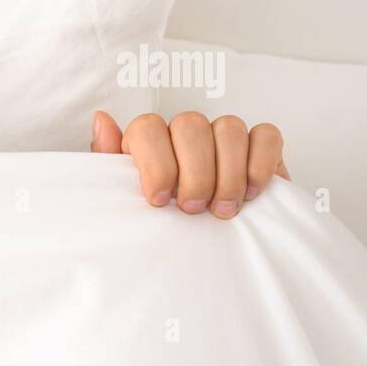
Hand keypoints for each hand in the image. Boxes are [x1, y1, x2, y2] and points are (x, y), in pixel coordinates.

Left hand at [92, 111, 287, 218]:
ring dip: (227, 173)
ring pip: (228, 128)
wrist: (208, 245)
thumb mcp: (128, 199)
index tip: (160, 200)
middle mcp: (185, 132)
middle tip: (193, 208)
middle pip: (190, 125)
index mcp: (149, 142)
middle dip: (193, 172)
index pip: (148, 127)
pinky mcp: (261, 144)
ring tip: (222, 209)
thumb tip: (101, 120)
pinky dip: (259, 164)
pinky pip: (265, 135)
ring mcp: (223, 134)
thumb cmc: (162, 220)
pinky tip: (251, 193)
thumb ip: (111, 162)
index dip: (155, 163)